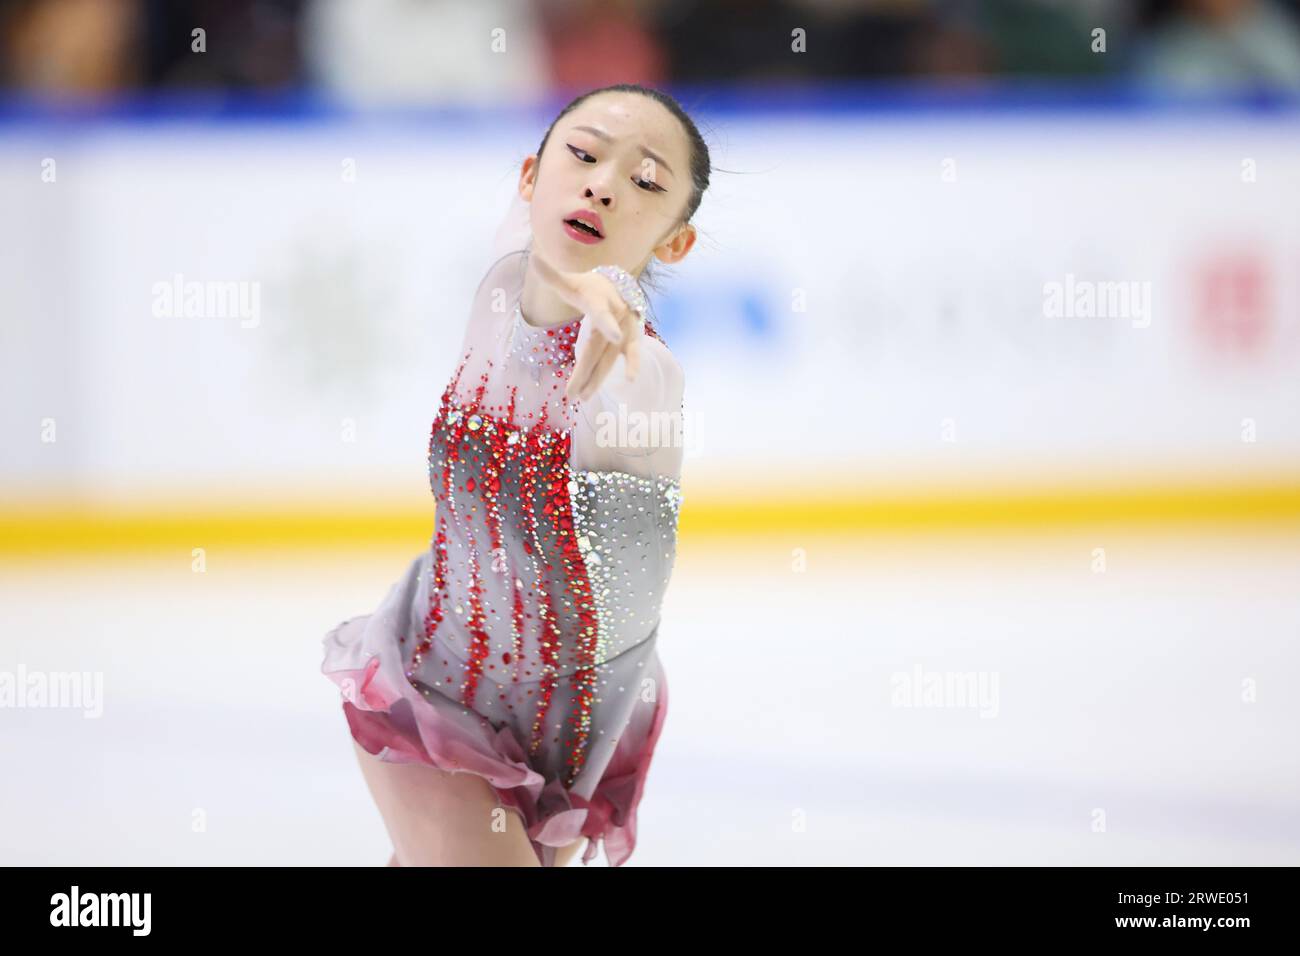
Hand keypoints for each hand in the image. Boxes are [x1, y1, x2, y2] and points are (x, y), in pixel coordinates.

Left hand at [552, 269, 642, 401]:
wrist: (618, 284)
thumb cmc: (589, 288)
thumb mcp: (571, 282)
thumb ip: (552, 275)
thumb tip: (534, 259)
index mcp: (599, 300)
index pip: (601, 314)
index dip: (607, 324)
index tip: (614, 336)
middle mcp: (616, 315)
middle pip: (598, 347)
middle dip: (585, 371)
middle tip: (571, 394)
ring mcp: (626, 327)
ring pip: (611, 356)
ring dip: (598, 378)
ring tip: (583, 396)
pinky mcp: (633, 336)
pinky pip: (634, 352)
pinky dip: (634, 364)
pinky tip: (630, 380)